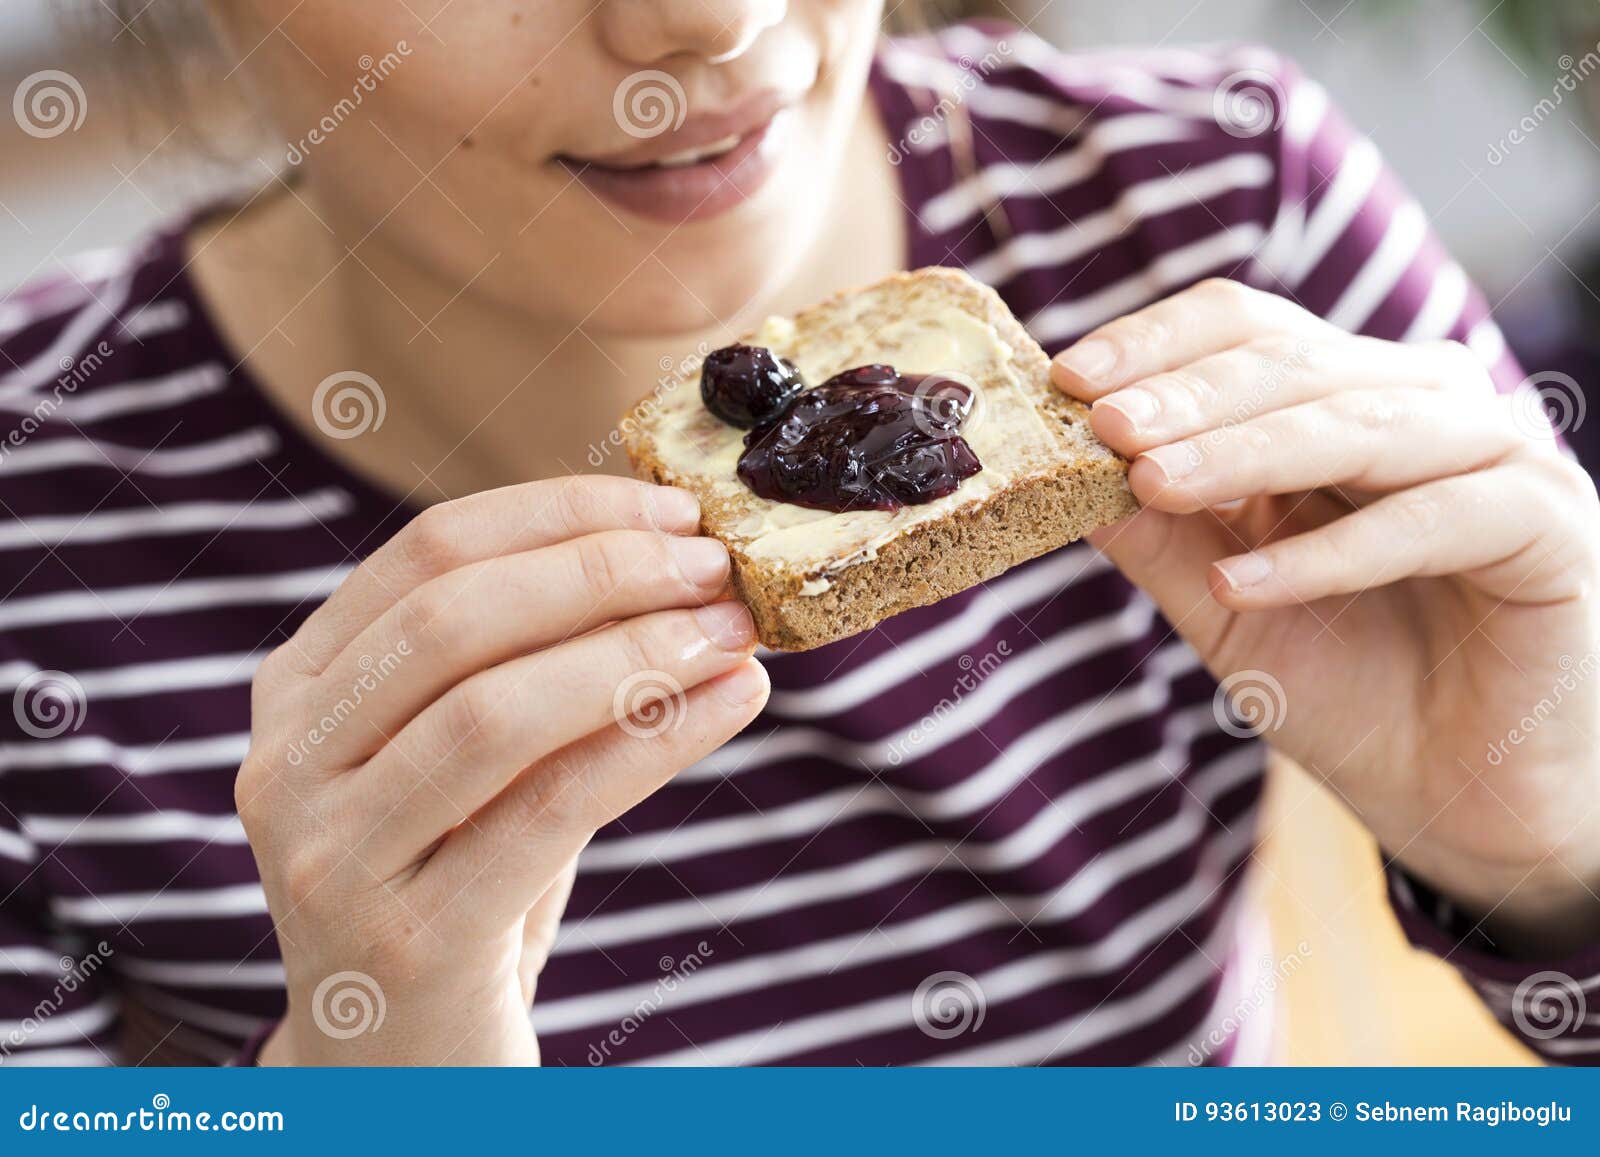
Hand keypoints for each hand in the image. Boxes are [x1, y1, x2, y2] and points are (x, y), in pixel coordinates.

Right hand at [235, 476, 766, 1063]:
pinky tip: (732, 704)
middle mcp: (287, 761)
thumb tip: (672, 559)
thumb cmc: (456, 886)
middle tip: (715, 567)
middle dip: (603, 574)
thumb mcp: (467, 761)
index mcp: (300, 688)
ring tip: (733, 634)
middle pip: (455, 617)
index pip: (428, 551)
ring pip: (496, 711)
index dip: (560, 514)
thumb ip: (527, 663)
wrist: (404, 1067)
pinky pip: (551, 809)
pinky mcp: (403, 939)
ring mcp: (331, 854)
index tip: (672, 510)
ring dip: (636, 654)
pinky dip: (656, 740)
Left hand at [1053, 279, 1599, 954]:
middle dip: (1189, 397)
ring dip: (1246, 453)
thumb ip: (1157, 536)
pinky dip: (1332, 551)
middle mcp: (1423, 405)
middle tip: (1106, 427)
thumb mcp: (1224, 606)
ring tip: (1154, 483)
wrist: (1463, 797)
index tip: (1067, 379)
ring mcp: (1494, 457)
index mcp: (1345, 399)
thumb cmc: (1348, 686)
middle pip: (1296, 363)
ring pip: (1360, 425)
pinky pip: (1432, 519)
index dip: (1157, 344)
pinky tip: (1244, 581)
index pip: (1248, 329)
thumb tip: (1053, 471)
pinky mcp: (1547, 527)